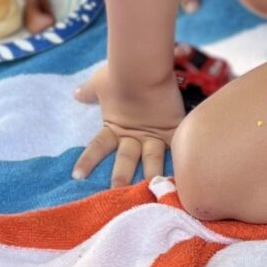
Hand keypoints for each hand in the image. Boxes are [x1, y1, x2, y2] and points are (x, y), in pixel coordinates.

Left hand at [73, 62, 184, 186]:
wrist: (143, 67)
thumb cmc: (118, 73)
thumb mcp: (100, 82)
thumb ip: (89, 91)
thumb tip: (77, 94)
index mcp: (115, 126)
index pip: (98, 147)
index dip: (87, 161)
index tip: (77, 177)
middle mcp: (134, 135)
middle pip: (126, 162)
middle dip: (121, 180)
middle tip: (117, 198)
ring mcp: (155, 134)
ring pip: (153, 161)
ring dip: (153, 178)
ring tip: (157, 197)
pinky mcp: (174, 128)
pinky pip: (180, 148)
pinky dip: (184, 161)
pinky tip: (189, 178)